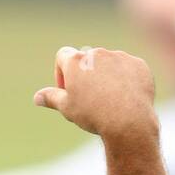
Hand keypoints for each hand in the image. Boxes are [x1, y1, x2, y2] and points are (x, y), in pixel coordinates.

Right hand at [34, 46, 157, 143]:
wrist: (128, 122)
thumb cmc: (93, 115)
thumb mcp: (67, 108)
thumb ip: (52, 98)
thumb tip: (37, 97)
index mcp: (76, 61)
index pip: (62, 56)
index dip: (62, 73)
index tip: (68, 91)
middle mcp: (97, 53)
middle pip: (87, 60)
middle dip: (86, 76)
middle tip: (91, 101)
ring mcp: (119, 57)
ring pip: (109, 64)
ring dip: (107, 78)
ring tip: (111, 102)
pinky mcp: (138, 64)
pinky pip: (129, 70)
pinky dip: (127, 81)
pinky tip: (127, 99)